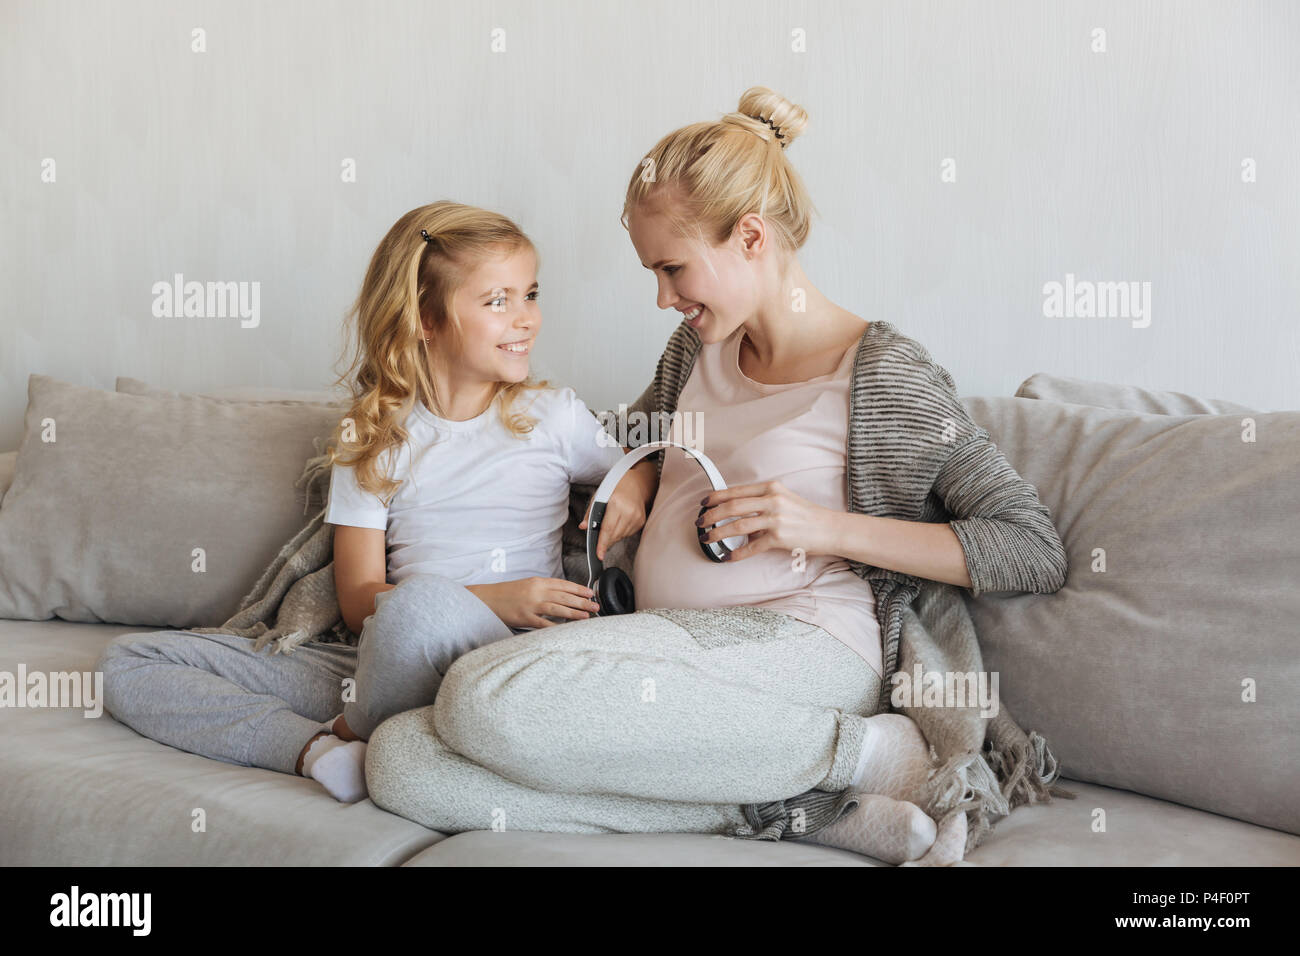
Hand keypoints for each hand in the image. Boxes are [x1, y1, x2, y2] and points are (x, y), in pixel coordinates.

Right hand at [467, 578, 601, 629]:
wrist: (487, 599)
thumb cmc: (508, 593)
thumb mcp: (528, 585)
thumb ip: (544, 589)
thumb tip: (563, 595)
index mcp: (538, 582)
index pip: (563, 585)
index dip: (579, 589)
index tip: (590, 593)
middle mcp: (536, 592)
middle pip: (564, 597)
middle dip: (582, 602)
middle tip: (595, 606)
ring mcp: (531, 605)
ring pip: (558, 609)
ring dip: (574, 613)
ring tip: (587, 616)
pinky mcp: (525, 618)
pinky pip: (544, 623)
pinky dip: (557, 626)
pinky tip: (567, 629)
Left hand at [579, 459, 654, 560]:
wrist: (638, 482)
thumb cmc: (616, 487)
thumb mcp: (600, 495)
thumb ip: (590, 513)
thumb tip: (583, 527)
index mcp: (616, 504)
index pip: (607, 529)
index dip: (602, 543)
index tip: (598, 554)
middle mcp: (628, 512)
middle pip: (614, 535)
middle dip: (605, 542)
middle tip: (599, 543)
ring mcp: (636, 517)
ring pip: (621, 536)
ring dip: (612, 536)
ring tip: (609, 526)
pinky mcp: (641, 521)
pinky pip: (628, 533)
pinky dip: (620, 532)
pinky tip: (619, 523)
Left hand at [697, 480, 837, 561]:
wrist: (830, 528)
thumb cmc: (806, 515)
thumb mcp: (784, 499)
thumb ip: (761, 503)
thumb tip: (737, 515)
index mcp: (771, 488)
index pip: (736, 491)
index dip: (716, 497)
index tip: (704, 503)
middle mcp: (772, 500)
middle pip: (732, 507)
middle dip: (711, 516)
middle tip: (700, 523)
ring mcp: (776, 519)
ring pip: (738, 526)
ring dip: (718, 534)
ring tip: (708, 539)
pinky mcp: (780, 537)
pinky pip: (752, 547)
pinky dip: (737, 553)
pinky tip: (728, 557)